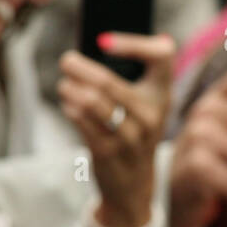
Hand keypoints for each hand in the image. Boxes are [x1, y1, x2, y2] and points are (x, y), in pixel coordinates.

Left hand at [57, 35, 173, 226]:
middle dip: (80, 67)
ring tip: (64, 85)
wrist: (134, 184)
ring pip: (91, 101)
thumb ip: (136, 74)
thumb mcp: (147, 105)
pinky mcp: (108, 152)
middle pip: (109, 81)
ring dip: (70, 89)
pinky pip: (82, 122)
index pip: (161, 56)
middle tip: (67, 60)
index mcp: (162, 95)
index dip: (133, 43)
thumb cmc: (135, 133)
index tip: (103, 41)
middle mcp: (151, 115)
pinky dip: (70, 108)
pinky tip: (68, 104)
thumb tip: (101, 42)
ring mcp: (131, 136)